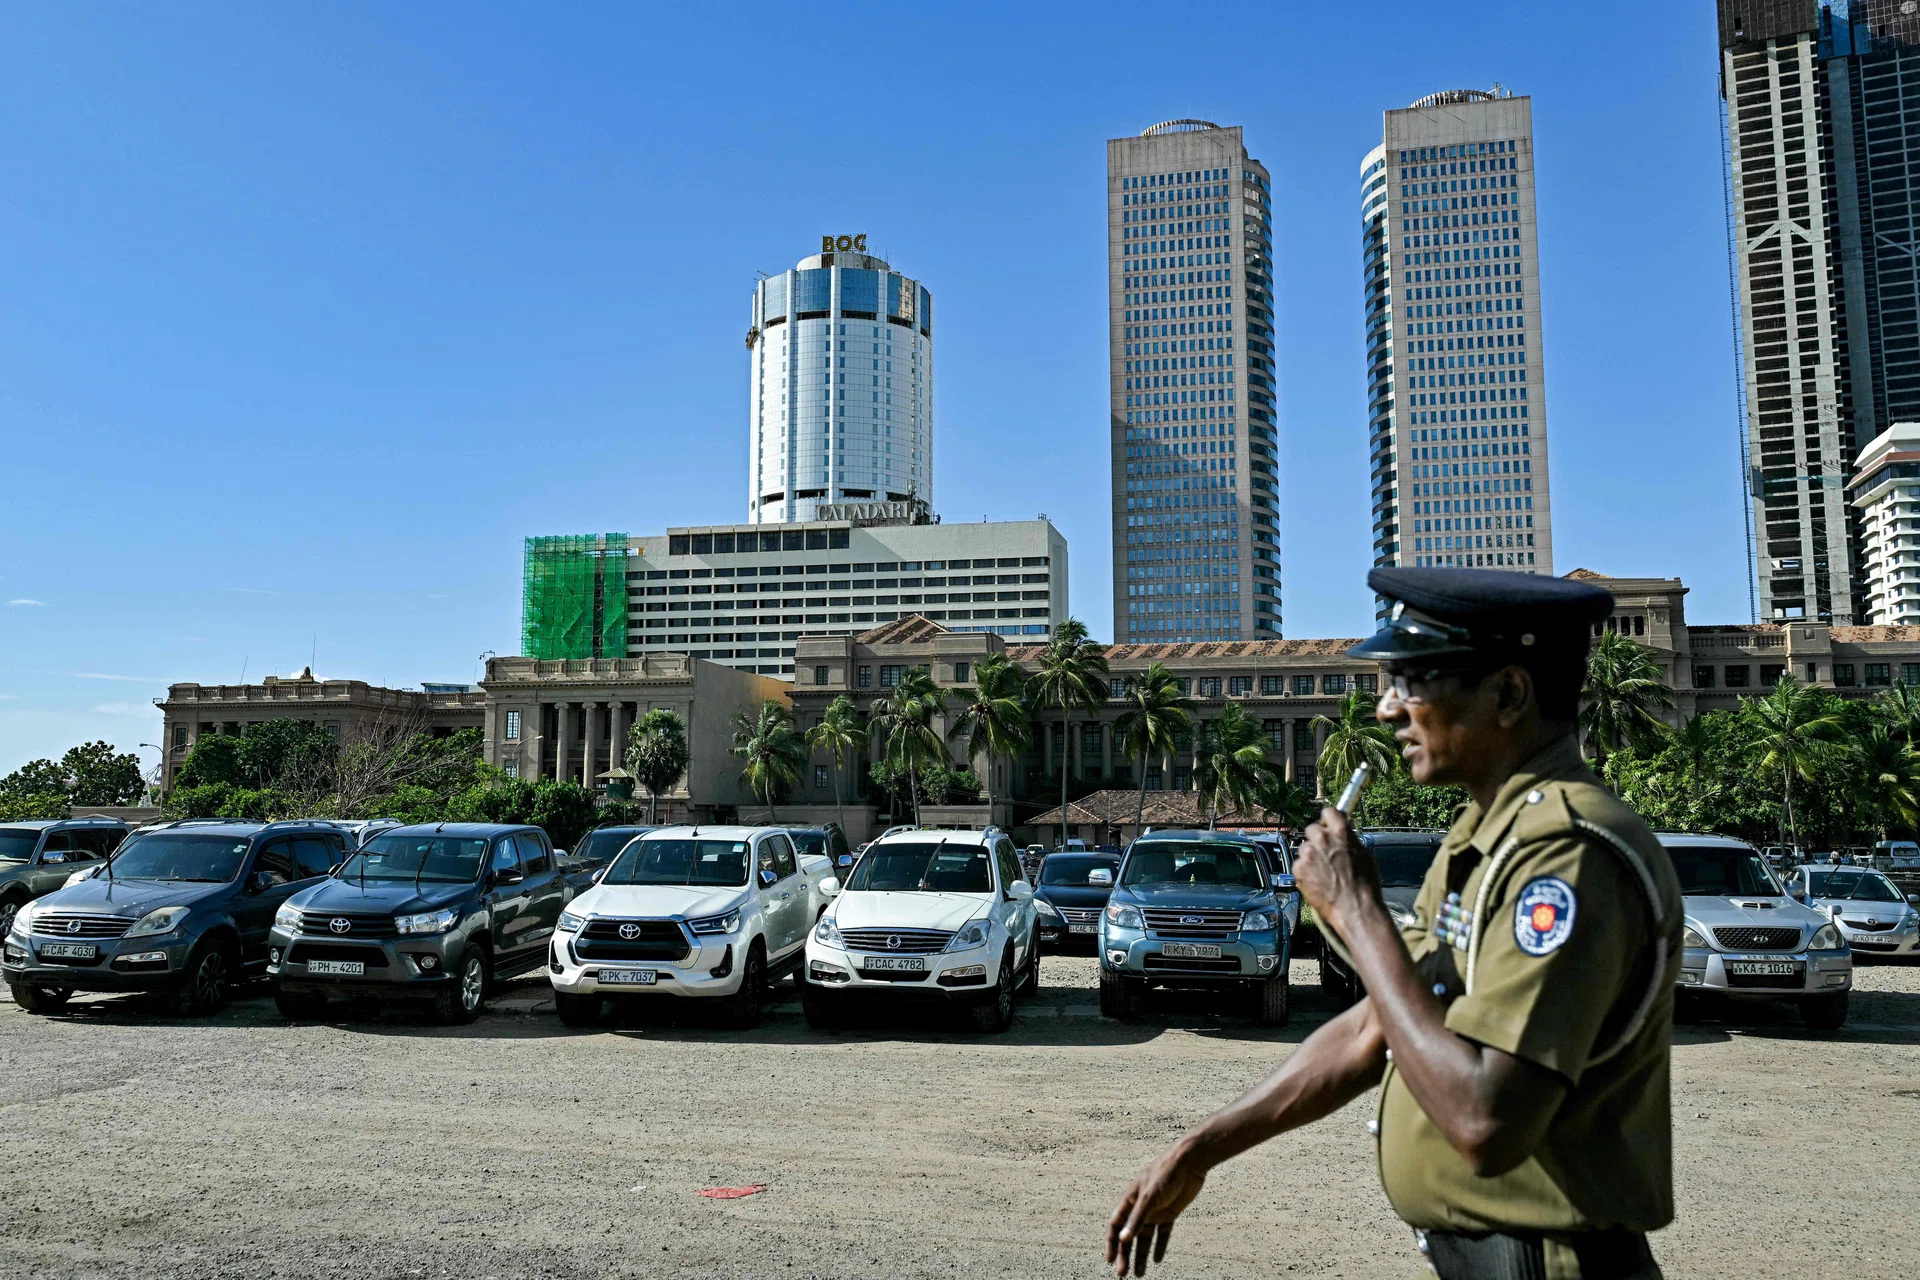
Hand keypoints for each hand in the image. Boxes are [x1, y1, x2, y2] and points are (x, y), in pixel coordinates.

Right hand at [1105, 1145, 1207, 1275]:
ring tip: (1140, 1274)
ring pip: (1145, 1238)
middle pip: (1129, 1236)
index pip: (1116, 1225)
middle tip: (1124, 1275)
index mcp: (1130, 1200)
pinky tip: (1157, 1260)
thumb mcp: (1150, 1197)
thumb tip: (1123, 1239)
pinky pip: (1162, 1234)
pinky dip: (1159, 1246)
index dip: (1112, 1243)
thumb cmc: (1165, 1174)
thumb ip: (1137, 1218)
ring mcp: (1155, 1211)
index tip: (1110, 1261)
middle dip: (1125, 1255)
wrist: (1189, 1163)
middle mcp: (1140, 1207)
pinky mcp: (1170, 1213)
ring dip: (1141, 1255)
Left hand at [1294, 807, 1381, 937]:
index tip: (1329, 825)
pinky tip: (1318, 881)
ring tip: (1325, 872)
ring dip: (1312, 856)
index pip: (1328, 811)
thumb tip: (1344, 831)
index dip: (1329, 820)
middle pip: (1312, 829)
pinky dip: (1306, 871)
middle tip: (1326, 852)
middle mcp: (1321, 839)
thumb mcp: (1365, 854)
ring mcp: (1308, 854)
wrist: (1355, 909)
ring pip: (1305, 848)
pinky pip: (1299, 864)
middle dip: (1318, 838)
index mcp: (1340, 832)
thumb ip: (1350, 839)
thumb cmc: (1365, 885)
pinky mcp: (1298, 869)